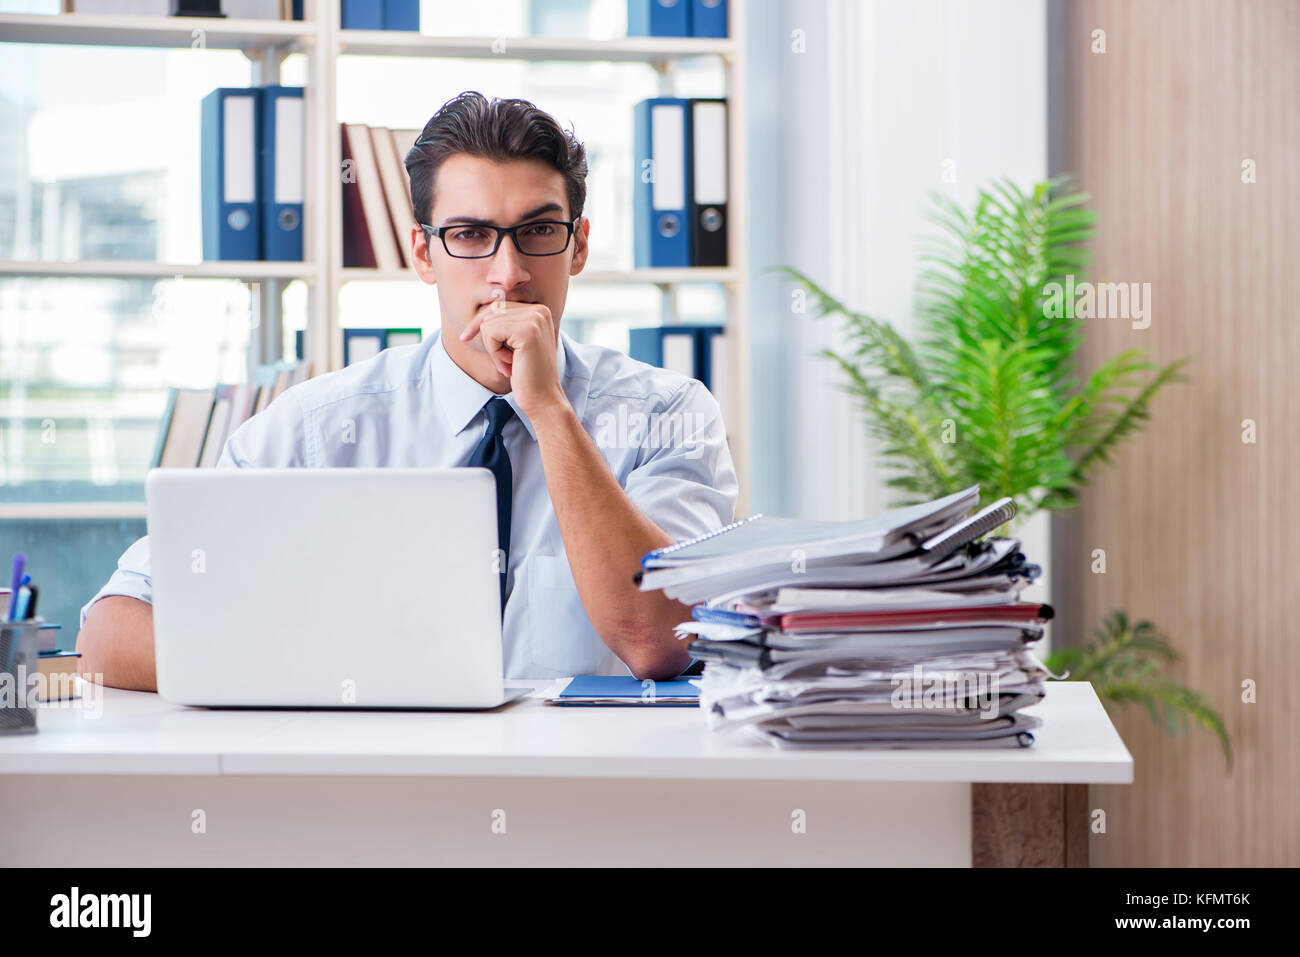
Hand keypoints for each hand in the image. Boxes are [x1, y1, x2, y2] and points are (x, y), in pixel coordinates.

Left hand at [458, 293, 566, 418]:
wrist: (543, 398)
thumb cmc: (527, 375)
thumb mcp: (514, 344)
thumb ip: (503, 324)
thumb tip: (480, 310)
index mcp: (539, 311)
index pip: (498, 306)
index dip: (480, 323)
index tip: (465, 338)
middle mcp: (539, 310)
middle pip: (491, 311)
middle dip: (489, 338)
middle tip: (505, 361)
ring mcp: (535, 319)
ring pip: (488, 322)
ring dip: (493, 348)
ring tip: (511, 364)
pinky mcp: (527, 331)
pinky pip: (490, 332)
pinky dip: (494, 352)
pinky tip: (511, 364)